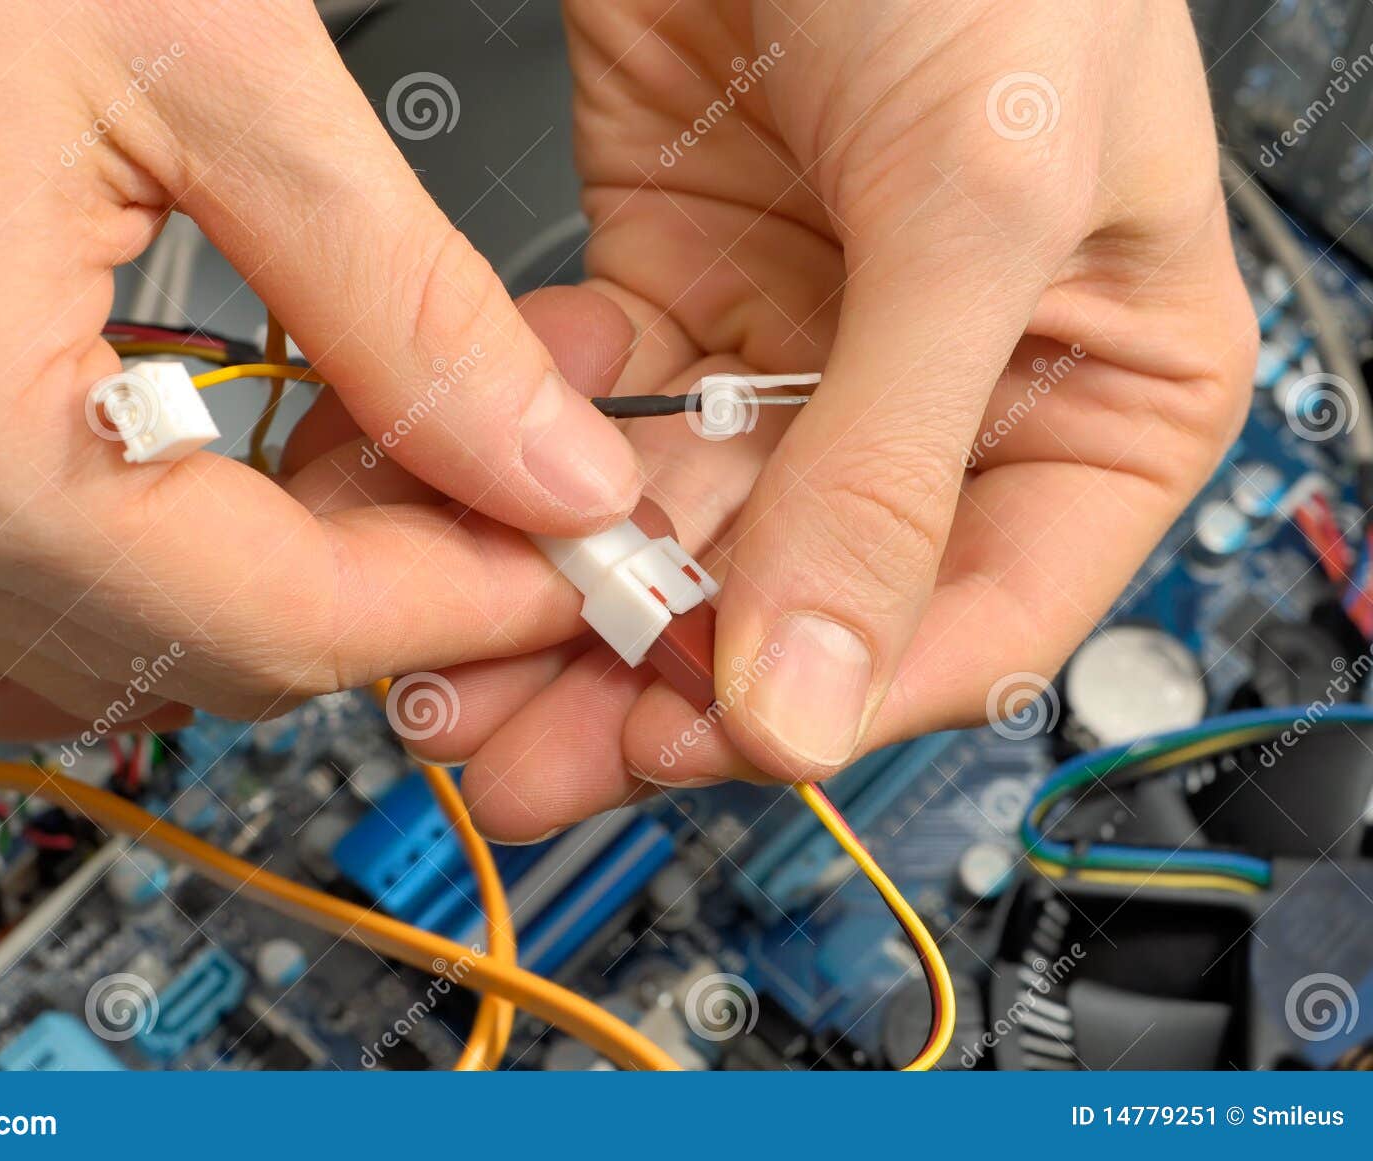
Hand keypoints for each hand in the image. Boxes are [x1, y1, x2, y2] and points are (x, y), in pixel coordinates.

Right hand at [0, 2, 639, 737]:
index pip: (293, 621)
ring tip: (387, 432)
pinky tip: (244, 460)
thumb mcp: (221, 77)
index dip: (474, 601)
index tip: (579, 559)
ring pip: (141, 651)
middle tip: (516, 472)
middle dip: (405, 579)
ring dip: (298, 573)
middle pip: (229, 655)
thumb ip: (407, 301)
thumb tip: (547, 462)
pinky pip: (33, 613)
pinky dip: (177, 562)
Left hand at [387, 0, 1255, 838]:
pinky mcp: (674, 299)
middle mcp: (942, 396)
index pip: (980, 618)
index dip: (839, 694)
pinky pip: (594, 435)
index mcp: (1093, 396)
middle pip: (799, 602)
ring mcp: (800, 355)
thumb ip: (895, 465)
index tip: (710, 742)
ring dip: (566, 610)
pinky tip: (461, 506)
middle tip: (531, 750)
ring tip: (460, 673)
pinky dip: (521, 480)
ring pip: (680, 540)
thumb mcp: (980, 204)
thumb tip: (815, 700)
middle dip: (659, 682)